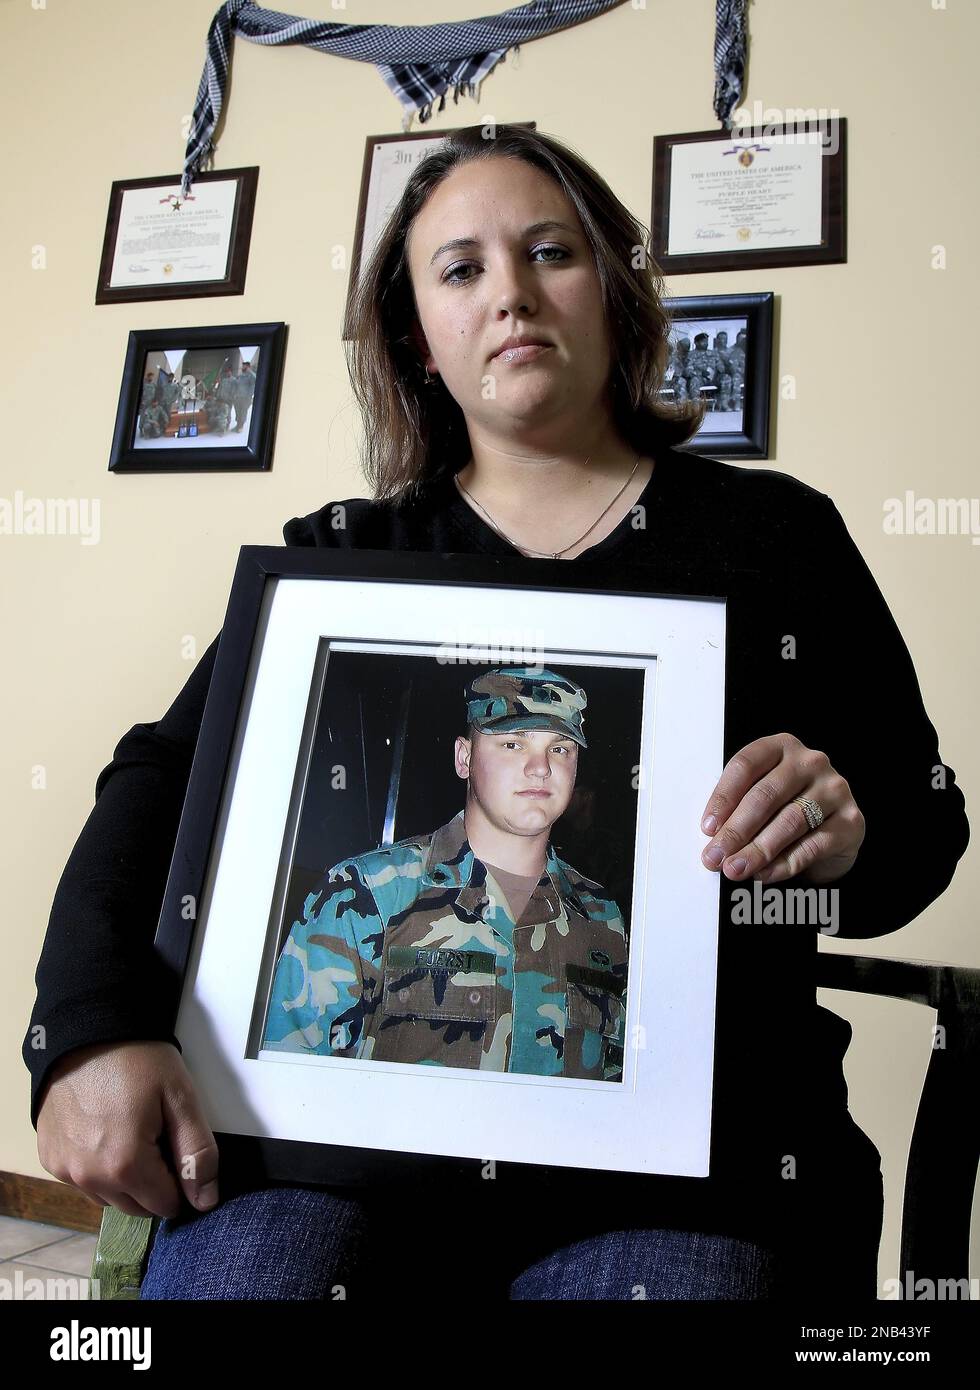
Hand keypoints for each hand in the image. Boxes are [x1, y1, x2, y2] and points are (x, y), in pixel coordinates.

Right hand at [36, 1041, 219, 1219]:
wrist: (89, 1030)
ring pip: (108, 1197)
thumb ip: (197, 1153)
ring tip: (130, 1132)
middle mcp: (89, 1177)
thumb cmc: (138, 1060)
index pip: (165, 1205)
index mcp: (125, 1166)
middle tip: (156, 1136)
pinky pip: (82, 1181)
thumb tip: (205, 1201)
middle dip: (153, 1182)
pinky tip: (104, 1132)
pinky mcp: (50, 1158)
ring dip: (124, 1180)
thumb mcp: (181, 1099)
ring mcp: (65, 1169)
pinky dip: (98, 1168)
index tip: (176, 1146)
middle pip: (135, 1206)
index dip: (180, 1180)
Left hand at [699, 732, 865, 885]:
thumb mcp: (761, 799)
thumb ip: (738, 809)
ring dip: (758, 850)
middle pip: (765, 796)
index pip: (745, 766)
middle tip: (715, 857)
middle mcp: (810, 762)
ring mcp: (834, 790)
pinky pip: (813, 845)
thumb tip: (713, 841)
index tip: (708, 828)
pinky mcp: (851, 821)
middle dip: (735, 831)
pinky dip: (785, 864)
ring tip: (736, 869)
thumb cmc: (786, 809)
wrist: (833, 833)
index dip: (723, 798)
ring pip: (789, 821)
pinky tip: (764, 874)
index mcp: (781, 747)